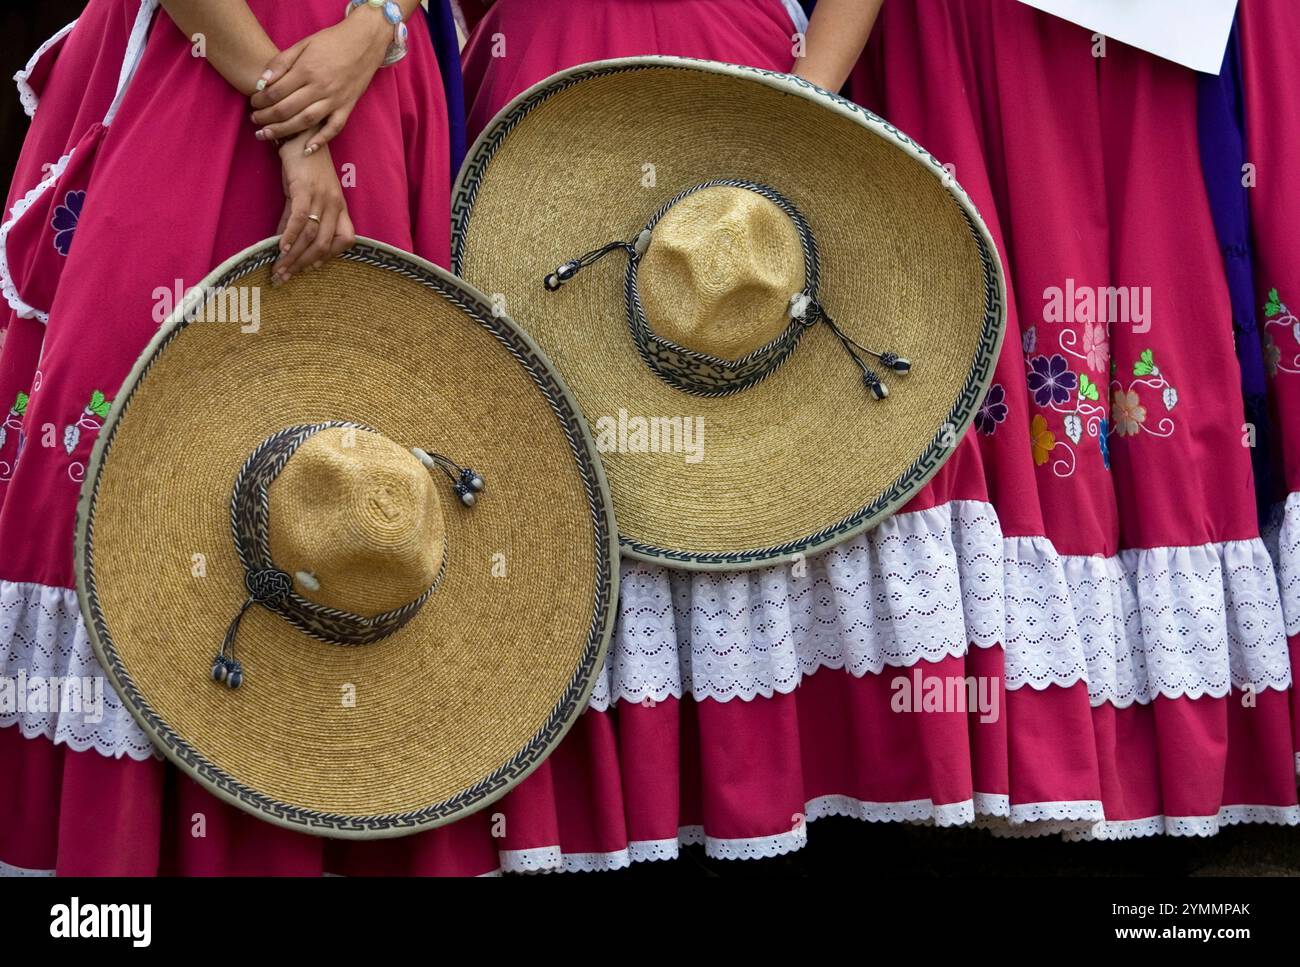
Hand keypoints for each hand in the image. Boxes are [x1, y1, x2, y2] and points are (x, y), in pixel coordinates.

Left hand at [250, 12, 390, 152]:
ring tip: (267, 135)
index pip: (276, 91)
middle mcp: (320, 87)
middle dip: (267, 118)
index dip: (260, 100)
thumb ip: (282, 62)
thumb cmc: (331, 42)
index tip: (253, 103)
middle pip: (287, 109)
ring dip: (284, 131)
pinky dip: (321, 141)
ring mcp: (335, 100)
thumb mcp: (303, 44)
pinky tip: (306, 150)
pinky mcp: (347, 107)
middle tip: (255, 121)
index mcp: (307, 69)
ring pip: (305, 122)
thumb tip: (262, 81)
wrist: (364, 42)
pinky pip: (333, 128)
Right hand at [272, 132, 355, 282]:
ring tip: (278, 269)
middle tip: (284, 278)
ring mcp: (322, 197)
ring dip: (293, 256)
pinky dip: (289, 235)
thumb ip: (297, 220)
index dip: (329, 256)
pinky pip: (299, 218)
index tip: (310, 269)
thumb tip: (284, 245)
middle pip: (323, 244)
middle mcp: (335, 204)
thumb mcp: (305, 195)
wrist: (301, 134)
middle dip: (303, 265)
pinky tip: (279, 248)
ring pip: (310, 235)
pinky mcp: (305, 189)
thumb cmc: (304, 166)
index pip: (345, 240)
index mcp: (340, 207)